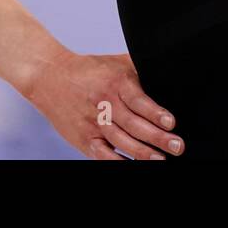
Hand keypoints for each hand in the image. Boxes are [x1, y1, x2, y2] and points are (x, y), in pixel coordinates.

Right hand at [26, 51, 184, 159]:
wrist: (50, 77)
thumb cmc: (89, 70)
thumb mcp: (117, 62)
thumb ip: (140, 69)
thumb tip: (167, 72)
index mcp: (115, 83)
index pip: (138, 100)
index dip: (155, 112)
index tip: (171, 122)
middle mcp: (104, 103)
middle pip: (133, 123)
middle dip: (156, 137)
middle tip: (177, 146)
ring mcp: (93, 122)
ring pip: (120, 140)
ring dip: (141, 153)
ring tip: (160, 160)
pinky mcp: (83, 137)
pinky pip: (101, 154)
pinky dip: (116, 161)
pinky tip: (131, 165)